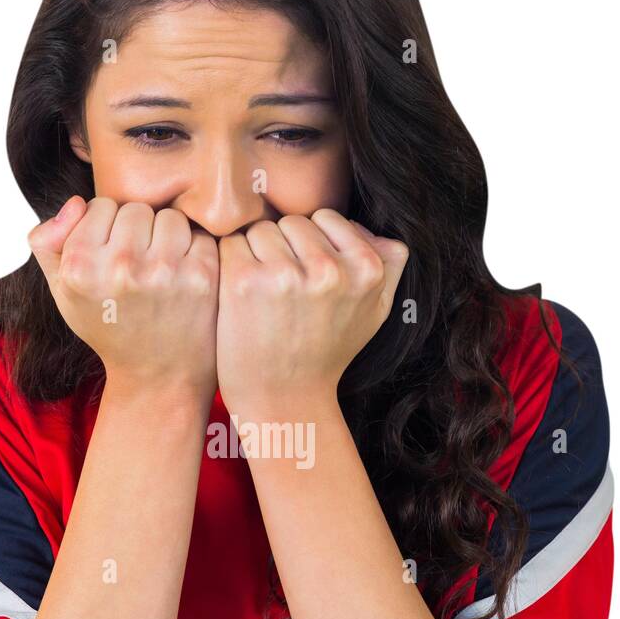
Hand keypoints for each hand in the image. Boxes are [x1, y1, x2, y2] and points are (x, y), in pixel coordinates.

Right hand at [28, 197, 219, 406]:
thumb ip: (47, 241)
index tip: (111, 258)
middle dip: (139, 232)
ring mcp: (164, 271)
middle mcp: (120, 267)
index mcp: (81, 268)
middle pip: (135, 209)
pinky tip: (185, 280)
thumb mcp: (63, 291)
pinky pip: (200, 236)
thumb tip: (76, 202)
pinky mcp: (202, 276)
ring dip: (169, 238)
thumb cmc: (108, 326)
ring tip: (162, 271)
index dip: (107, 229)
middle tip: (138, 268)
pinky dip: (196, 253)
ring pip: (169, 217)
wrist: (157, 376)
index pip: (99, 206)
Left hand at [215, 209, 408, 410]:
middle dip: (284, 247)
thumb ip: (389, 265)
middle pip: (292, 221)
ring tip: (263, 293)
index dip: (312, 245)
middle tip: (283, 290)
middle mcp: (329, 270)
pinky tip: (241, 294)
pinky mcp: (245, 282)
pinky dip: (230, 263)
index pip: (327, 218)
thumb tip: (377, 228)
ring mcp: (286, 275)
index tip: (308, 278)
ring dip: (256, 254)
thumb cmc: (327, 353)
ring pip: (261, 229)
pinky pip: (231, 243)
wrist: (284, 400)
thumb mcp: (376, 312)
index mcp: (366, 270)